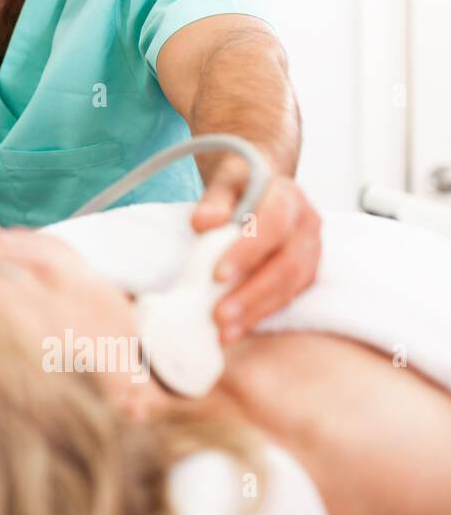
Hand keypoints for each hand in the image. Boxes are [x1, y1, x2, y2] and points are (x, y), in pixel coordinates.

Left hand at [191, 160, 321, 342]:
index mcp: (288, 197)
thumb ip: (213, 201)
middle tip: (219, 316)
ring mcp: (312, 250)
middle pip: (287, 264)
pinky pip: (289, 297)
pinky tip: (237, 330)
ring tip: (225, 332)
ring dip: (257, 311)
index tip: (217, 275)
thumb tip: (202, 223)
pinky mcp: (306, 272)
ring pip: (291, 286)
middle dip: (252, 293)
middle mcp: (308, 224)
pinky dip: (261, 315)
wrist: (264, 187)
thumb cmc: (240, 186)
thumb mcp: (224, 183)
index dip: (248, 251)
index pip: (274, 225)